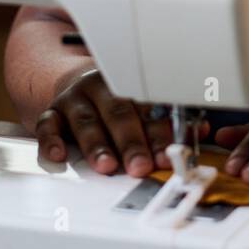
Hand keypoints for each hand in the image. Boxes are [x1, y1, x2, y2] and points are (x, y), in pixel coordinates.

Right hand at [35, 67, 208, 176]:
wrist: (75, 82)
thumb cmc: (116, 102)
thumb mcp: (142, 106)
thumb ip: (168, 121)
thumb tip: (200, 131)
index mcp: (131, 86)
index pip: (148, 110)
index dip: (160, 134)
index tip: (169, 155)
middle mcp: (103, 89)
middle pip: (119, 114)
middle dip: (132, 143)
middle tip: (141, 166)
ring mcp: (75, 100)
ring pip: (86, 121)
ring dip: (98, 145)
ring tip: (107, 166)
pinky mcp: (52, 112)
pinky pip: (48, 124)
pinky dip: (51, 140)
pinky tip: (59, 155)